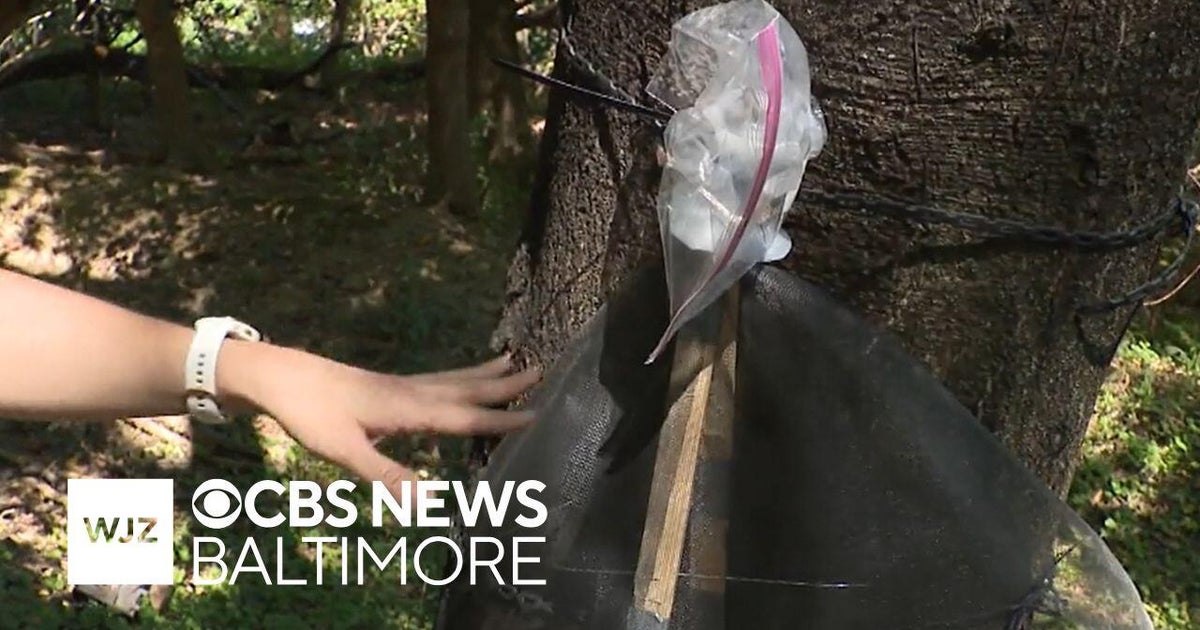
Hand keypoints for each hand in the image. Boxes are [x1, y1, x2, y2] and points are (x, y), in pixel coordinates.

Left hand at [220, 343, 539, 499]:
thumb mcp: (344, 450)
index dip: (500, 418)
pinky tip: (460, 381)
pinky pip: (438, 379)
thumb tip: (426, 500)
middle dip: (504, 384)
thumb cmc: (311, 414)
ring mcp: (401, 385)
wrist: (282, 377)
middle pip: (467, 388)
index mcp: (408, 408)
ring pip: (454, 378)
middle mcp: (411, 391)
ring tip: (513, 362)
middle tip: (542, 370)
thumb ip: (387, 475)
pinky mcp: (389, 385)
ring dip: (485, 374)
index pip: (464, 416)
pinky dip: (460, 377)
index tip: (537, 414)